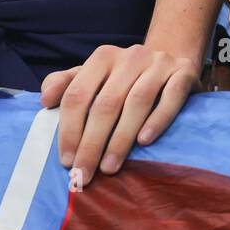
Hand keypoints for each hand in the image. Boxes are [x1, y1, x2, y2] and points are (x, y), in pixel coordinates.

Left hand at [41, 44, 200, 184]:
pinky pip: (171, 97)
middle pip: (106, 103)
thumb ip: (66, 84)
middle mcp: (130, 56)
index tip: (66, 160)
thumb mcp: (94, 75)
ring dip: (121, 139)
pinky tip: (145, 142)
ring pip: (137, 102)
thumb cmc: (126, 76)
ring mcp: (159, 63)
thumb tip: (45, 100)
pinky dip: (157, 120)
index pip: (78, 94)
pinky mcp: (184, 72)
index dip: (69, 129)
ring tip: (109, 167)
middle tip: (84, 173)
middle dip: (92, 143)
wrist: (173, 57)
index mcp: (103, 57)